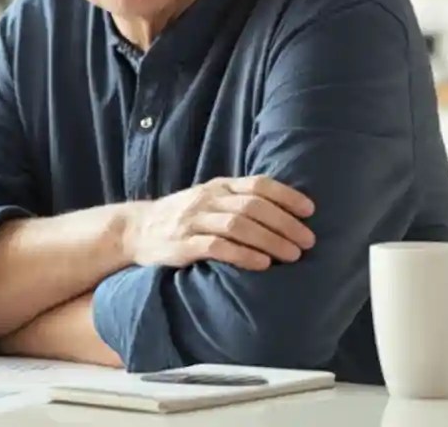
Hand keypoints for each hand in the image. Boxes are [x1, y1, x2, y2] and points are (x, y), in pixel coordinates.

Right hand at [122, 176, 315, 270]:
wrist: (137, 230)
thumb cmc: (182, 216)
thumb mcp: (208, 199)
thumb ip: (238, 200)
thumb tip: (285, 210)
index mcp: (218, 186)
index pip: (257, 184)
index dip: (286, 195)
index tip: (309, 210)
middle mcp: (207, 200)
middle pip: (253, 207)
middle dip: (285, 223)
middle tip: (308, 241)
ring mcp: (193, 221)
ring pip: (238, 225)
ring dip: (270, 240)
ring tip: (292, 255)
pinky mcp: (183, 245)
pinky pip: (217, 247)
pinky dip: (242, 255)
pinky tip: (261, 264)